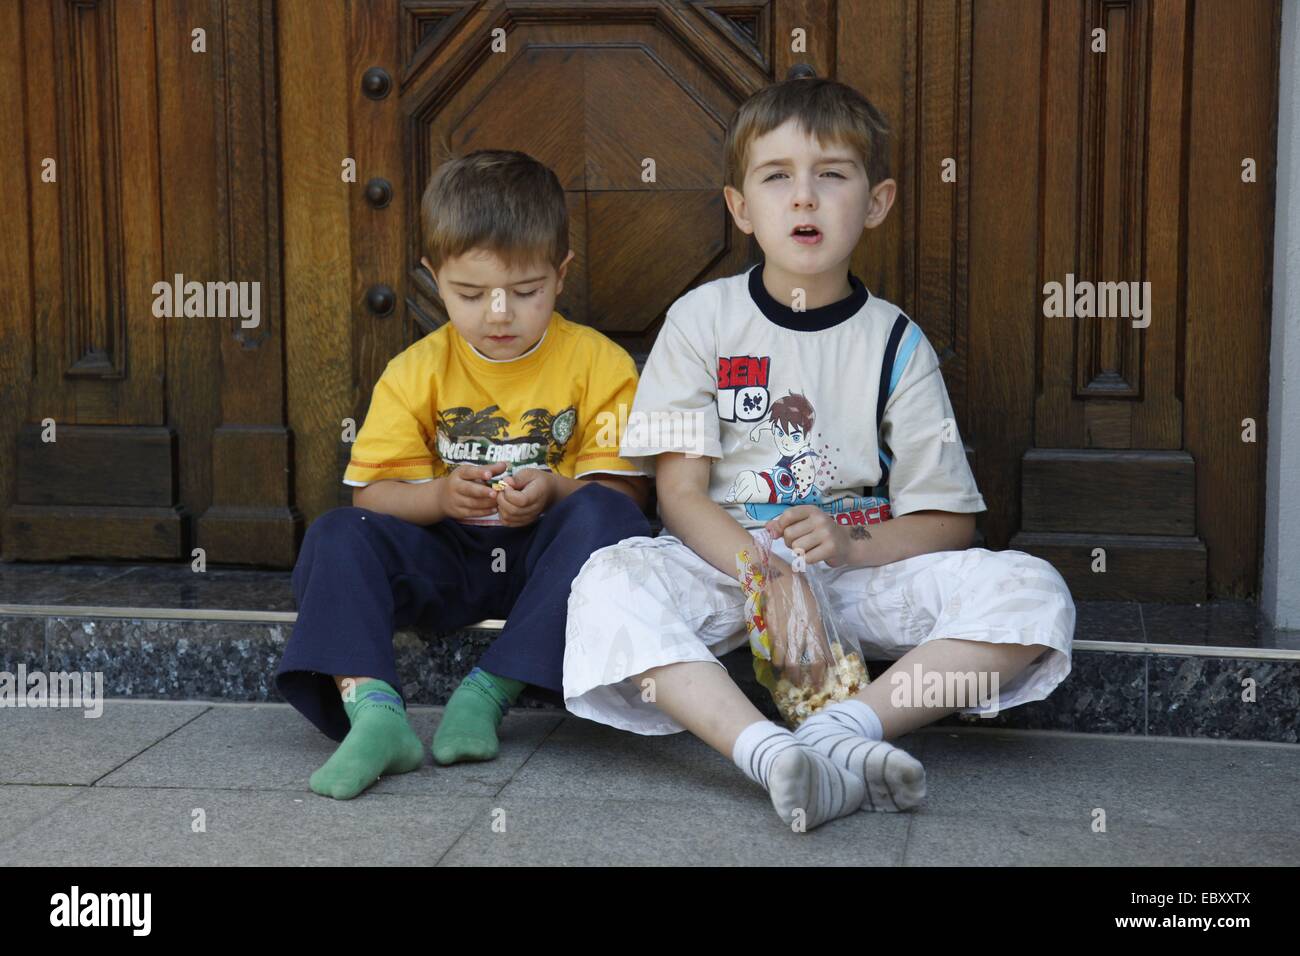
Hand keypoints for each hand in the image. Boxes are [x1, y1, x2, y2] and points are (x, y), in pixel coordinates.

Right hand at [436, 461, 507, 520]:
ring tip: (500, 501)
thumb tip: (505, 465)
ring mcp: (456, 500)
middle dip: (482, 491)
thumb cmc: (463, 481)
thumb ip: (489, 469)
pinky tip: (494, 509)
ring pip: (473, 503)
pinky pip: (473, 513)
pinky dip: (485, 512)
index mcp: (459, 473)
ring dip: (487, 503)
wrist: (442, 497)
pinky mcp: (458, 512)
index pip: (469, 472)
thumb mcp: (472, 472)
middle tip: (495, 493)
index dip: (479, 473)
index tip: (489, 474)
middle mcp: (455, 486)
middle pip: (469, 489)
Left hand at [496, 467, 552, 526]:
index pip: (521, 500)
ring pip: (508, 518)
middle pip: (512, 511)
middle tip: (502, 490)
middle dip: (501, 499)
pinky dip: (501, 514)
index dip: (509, 493)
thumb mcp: (529, 473)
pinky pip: (507, 522)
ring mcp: (529, 518)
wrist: (548, 492)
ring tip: (503, 497)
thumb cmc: (537, 480)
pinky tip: (504, 505)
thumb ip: (517, 478)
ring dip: (500, 506)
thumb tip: (505, 482)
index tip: (507, 486)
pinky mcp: (523, 522)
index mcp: (537, 494)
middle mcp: (534, 509)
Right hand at [761, 553, 829, 686]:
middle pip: (800, 660)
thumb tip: (822, 650)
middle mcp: (799, 629)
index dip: (819, 671)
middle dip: (800, 676)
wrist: (779, 575)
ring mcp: (783, 629)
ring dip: (786, 669)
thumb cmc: (800, 590)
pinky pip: (774, 646)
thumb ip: (815, 629)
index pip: (819, 653)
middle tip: (801, 684)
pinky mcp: (770, 626)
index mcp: (814, 624)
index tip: (819, 681)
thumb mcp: (814, 609)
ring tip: (787, 676)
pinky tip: (777, 663)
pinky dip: (775, 656)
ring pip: (784, 657)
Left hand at [766, 505, 855, 567]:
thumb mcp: (804, 523)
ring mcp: (826, 533)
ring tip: (808, 549)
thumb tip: (768, 529)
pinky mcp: (831, 548)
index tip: (782, 533)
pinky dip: (807, 560)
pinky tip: (815, 555)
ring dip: (798, 552)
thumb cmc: (820, 533)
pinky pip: (807, 558)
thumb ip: (784, 525)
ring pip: (797, 547)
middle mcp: (819, 519)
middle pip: (789, 534)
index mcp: (811, 510)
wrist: (846, 543)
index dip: (780, 526)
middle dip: (790, 543)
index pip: (788, 515)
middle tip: (800, 543)